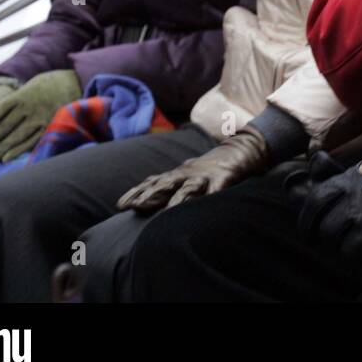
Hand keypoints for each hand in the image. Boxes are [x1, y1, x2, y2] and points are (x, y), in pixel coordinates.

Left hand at [0, 69, 81, 163]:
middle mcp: (28, 108)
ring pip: (14, 137)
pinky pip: (30, 142)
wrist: (76, 82)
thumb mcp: (29, 85)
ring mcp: (39, 118)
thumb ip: (14, 99)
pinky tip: (5, 158)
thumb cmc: (49, 83)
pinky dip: (16, 151)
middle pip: (2, 128)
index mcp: (19, 96)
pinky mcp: (49, 127)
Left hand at [116, 125, 269, 212]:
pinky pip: (219, 189)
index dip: (136, 193)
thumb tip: (139, 200)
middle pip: (166, 184)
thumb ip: (167, 185)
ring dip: (178, 199)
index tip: (120, 206)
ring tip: (168, 212)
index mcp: (179, 174)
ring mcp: (207, 176)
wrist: (242, 148)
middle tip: (135, 207)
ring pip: (190, 188)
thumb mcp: (186, 174)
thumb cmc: (210, 168)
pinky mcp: (226, 178)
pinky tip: (208, 205)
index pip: (153, 183)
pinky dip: (213, 196)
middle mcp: (189, 174)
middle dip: (150, 195)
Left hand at [288, 150, 361, 267]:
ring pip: (343, 248)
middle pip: (325, 229)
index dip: (307, 217)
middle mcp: (358, 205)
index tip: (309, 226)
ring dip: (347, 248)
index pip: (315, 201)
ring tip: (358, 244)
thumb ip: (347, 172)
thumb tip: (316, 166)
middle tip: (330, 240)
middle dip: (324, 237)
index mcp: (354, 181)